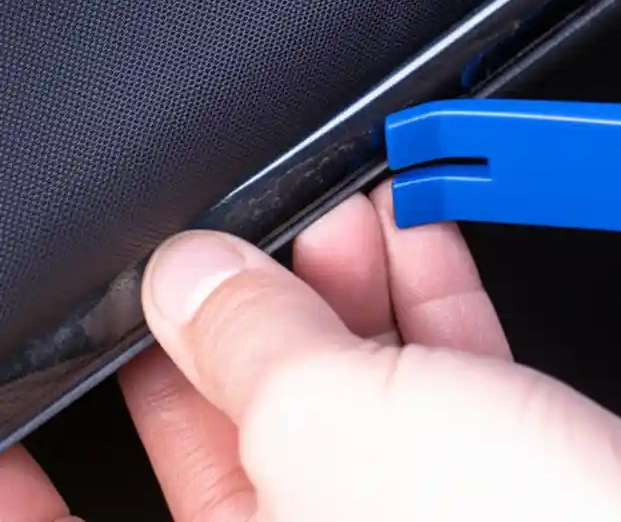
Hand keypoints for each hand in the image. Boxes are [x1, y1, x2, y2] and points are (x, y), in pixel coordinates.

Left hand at [0, 181, 620, 520]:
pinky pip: (431, 385)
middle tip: (221, 251)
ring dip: (337, 296)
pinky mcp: (489, 482)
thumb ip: (248, 341)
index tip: (5, 407)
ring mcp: (406, 521)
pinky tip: (417, 238)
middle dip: (227, 327)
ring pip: (338, 398)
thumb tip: (196, 278)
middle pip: (221, 439)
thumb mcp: (332, 425)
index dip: (21, 477)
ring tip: (341, 213)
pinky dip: (423, 311)